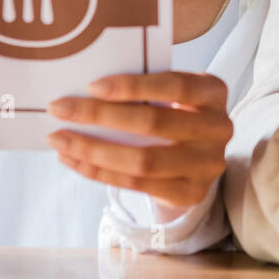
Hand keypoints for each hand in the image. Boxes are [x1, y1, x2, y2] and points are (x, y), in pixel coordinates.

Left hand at [46, 71, 230, 211]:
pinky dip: (100, 171)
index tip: (91, 86)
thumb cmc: (174, 108)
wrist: (197, 153)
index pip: (175, 86)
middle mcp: (218, 128)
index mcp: (214, 91)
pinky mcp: (191, 193)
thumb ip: (143, 87)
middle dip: (100, 116)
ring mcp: (207, 164)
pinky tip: (74, 159)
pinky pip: (137, 184)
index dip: (133, 87)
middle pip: (154, 123)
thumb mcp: (171, 91)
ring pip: (143, 160)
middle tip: (59, 108)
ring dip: (93, 149)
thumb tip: (85, 89)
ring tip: (59, 139)